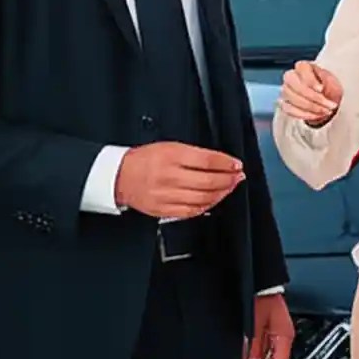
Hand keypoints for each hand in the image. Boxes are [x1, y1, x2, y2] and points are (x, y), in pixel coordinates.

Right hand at [114, 142, 243, 218]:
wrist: (120, 176)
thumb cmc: (145, 159)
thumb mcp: (170, 147)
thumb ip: (195, 154)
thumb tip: (221, 162)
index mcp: (171, 156)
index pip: (207, 161)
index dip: (226, 164)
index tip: (237, 165)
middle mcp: (169, 176)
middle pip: (209, 181)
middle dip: (229, 180)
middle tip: (238, 177)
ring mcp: (166, 195)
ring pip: (203, 198)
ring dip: (221, 193)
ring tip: (229, 187)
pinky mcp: (163, 210)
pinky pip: (191, 211)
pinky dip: (207, 206)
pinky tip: (214, 200)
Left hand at [241, 293, 294, 358]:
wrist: (263, 283)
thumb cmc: (262, 299)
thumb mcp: (255, 325)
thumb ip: (254, 347)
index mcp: (284, 337)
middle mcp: (284, 337)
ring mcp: (279, 333)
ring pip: (270, 358)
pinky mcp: (272, 329)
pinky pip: (267, 349)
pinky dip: (257, 356)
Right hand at [278, 60, 342, 126]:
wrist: (327, 99)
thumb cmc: (329, 86)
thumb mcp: (332, 80)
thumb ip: (326, 80)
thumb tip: (320, 89)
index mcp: (302, 66)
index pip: (301, 69)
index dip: (311, 80)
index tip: (321, 89)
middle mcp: (290, 77)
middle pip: (297, 87)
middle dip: (315, 98)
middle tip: (330, 105)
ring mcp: (285, 91)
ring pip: (293, 100)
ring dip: (312, 108)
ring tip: (326, 111)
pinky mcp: (284, 104)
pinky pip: (290, 111)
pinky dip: (305, 115)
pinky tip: (317, 116)